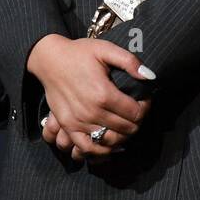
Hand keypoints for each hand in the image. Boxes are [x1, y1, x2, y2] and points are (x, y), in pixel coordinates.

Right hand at [27, 34, 151, 159]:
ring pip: (110, 141)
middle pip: (126, 129)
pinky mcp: (68, 126)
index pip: (136, 113)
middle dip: (136, 121)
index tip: (144, 99)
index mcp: (104, 93)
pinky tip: (108, 143)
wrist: (50, 60)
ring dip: (122, 136)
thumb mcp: (105, 49)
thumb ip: (129, 61)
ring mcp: (79, 122)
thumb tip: (150, 77)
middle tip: (136, 111)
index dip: (145, 107)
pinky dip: (101, 150)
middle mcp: (92, 112)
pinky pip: (87, 148)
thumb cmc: (79, 53)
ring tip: (124, 124)